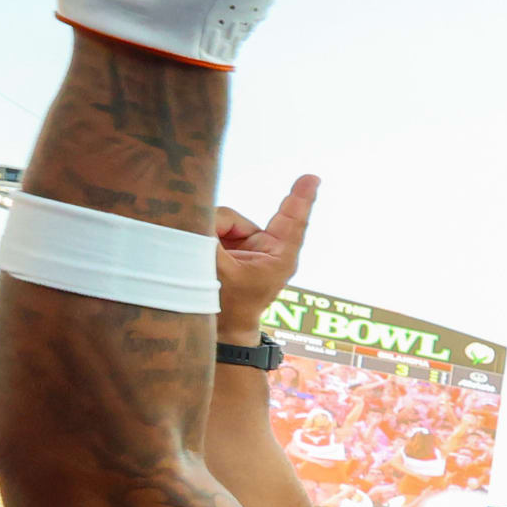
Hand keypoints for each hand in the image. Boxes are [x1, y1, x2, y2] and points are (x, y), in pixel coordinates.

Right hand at [214, 174, 317, 340]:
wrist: (222, 330)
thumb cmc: (227, 306)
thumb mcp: (218, 272)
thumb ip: (207, 239)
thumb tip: (194, 214)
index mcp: (279, 256)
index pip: (291, 220)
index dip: (300, 197)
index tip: (312, 177)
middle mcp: (267, 247)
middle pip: (232, 219)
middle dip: (215, 228)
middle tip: (209, 253)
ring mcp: (248, 245)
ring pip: (215, 223)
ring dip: (203, 238)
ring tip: (204, 264)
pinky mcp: (232, 246)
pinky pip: (210, 229)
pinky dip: (201, 238)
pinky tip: (201, 256)